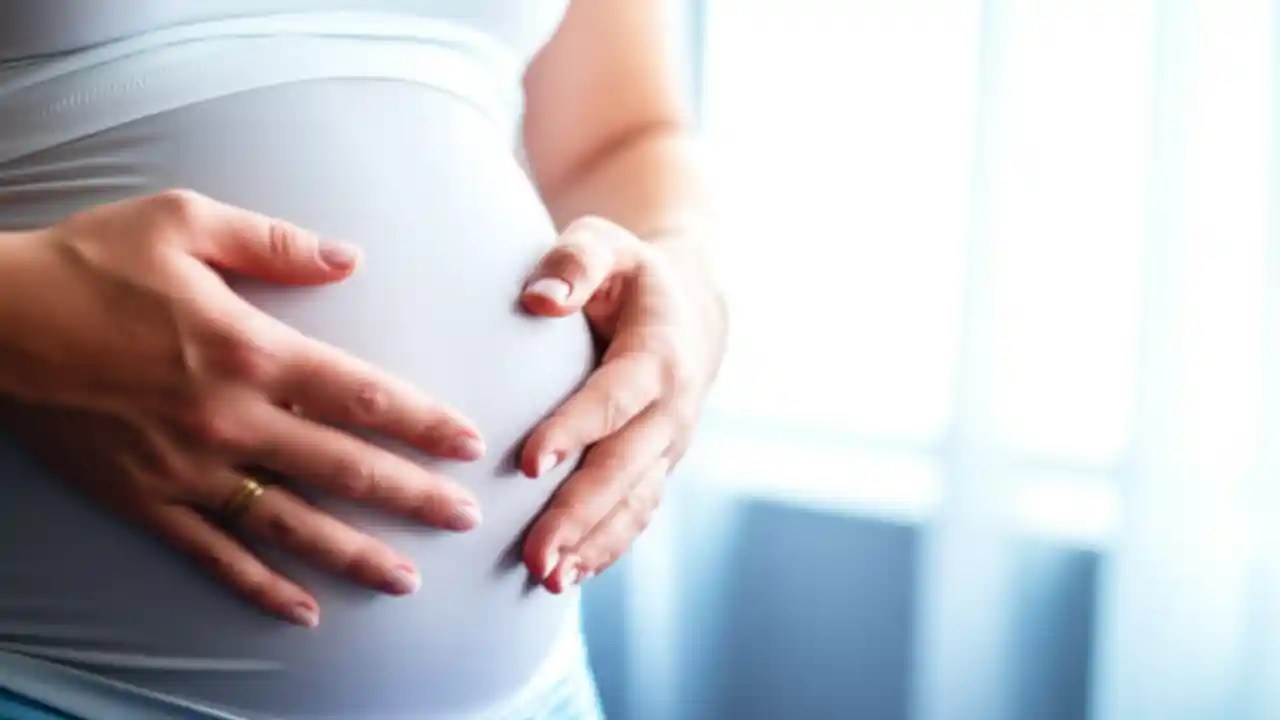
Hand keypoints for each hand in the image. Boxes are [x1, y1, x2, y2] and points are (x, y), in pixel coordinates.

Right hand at [0, 190, 486, 625]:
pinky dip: (259, 587)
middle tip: (465, 520)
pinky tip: (303, 612)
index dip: (422, 422)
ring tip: (408, 580)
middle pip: (343, 467)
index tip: (469, 443)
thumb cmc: (87, 263)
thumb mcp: (183, 222)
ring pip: (290, 524)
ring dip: (354, 553)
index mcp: (249, 351)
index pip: (360, 395)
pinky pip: (212, 555)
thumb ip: (276, 243)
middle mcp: (230, 420)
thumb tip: (351, 257)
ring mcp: (187, 469)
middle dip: (412, 496)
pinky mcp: (145, 500)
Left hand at [518, 216, 725, 591]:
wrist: (690, 307)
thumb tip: (539, 298)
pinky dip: (606, 548)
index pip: (617, 396)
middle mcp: (672, 407)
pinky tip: (567, 577)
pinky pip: (636, 513)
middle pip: (626, 465)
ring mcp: (669, 444)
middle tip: (534, 553)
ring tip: (548, 578)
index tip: (531, 462)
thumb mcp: (606, 244)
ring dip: (593, 543)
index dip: (578, 428)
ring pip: (634, 501)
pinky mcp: (657, 466)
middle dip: (580, 511)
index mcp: (660, 351)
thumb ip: (574, 261)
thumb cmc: (629, 272)